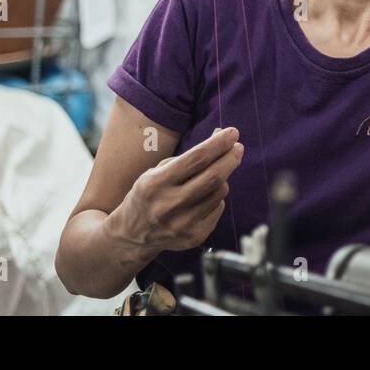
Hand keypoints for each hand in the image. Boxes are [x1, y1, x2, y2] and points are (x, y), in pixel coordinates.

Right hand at [107, 126, 243, 257]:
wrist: (131, 235)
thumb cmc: (148, 195)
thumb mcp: (158, 171)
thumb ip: (189, 155)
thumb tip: (220, 136)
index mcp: (155, 184)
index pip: (196, 159)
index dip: (218, 144)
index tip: (233, 132)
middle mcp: (168, 206)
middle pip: (213, 177)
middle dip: (230, 158)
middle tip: (238, 147)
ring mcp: (182, 225)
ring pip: (219, 192)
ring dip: (222, 178)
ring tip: (213, 174)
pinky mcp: (194, 237)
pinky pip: (218, 208)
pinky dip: (216, 197)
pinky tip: (204, 196)